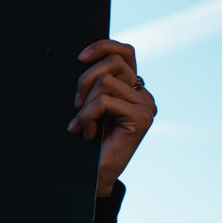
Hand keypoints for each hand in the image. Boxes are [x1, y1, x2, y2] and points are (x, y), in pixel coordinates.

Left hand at [69, 39, 154, 196]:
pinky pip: (105, 102)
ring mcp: (146, 105)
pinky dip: (87, 115)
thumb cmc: (90, 142)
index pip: (125, 51)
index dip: (103, 46)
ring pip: (105, 82)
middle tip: (76, 104)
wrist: (96, 176)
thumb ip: (96, 84)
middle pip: (113, 62)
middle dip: (85, 79)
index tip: (80, 58)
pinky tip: (86, 132)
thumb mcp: (92, 106)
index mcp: (134, 87)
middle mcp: (144, 94)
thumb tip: (83, 59)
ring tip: (81, 124)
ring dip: (85, 104)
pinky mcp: (141, 118)